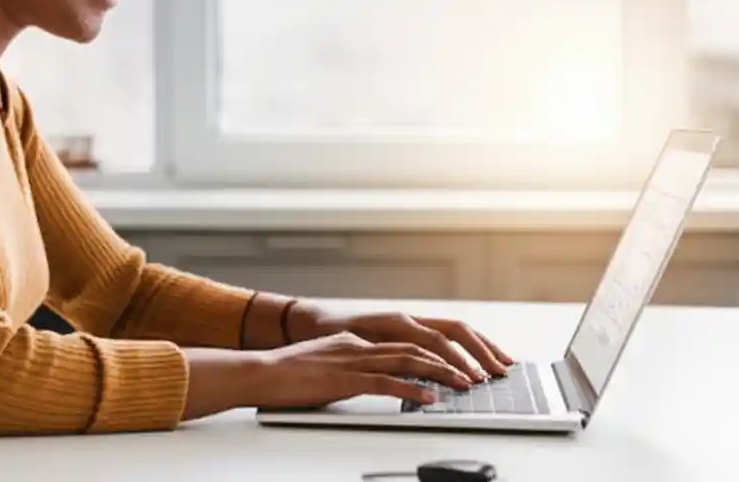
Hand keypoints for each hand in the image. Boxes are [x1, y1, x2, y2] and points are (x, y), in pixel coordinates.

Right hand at [255, 331, 474, 409]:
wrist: (261, 372)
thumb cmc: (288, 375)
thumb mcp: (327, 366)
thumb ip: (352, 370)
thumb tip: (374, 381)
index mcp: (358, 341)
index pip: (409, 342)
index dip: (440, 353)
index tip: (463, 363)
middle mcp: (361, 344)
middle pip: (417, 346)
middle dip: (452, 359)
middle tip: (478, 372)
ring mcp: (354, 359)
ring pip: (409, 360)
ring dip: (442, 373)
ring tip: (465, 384)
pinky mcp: (345, 378)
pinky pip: (386, 382)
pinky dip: (412, 389)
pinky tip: (430, 398)